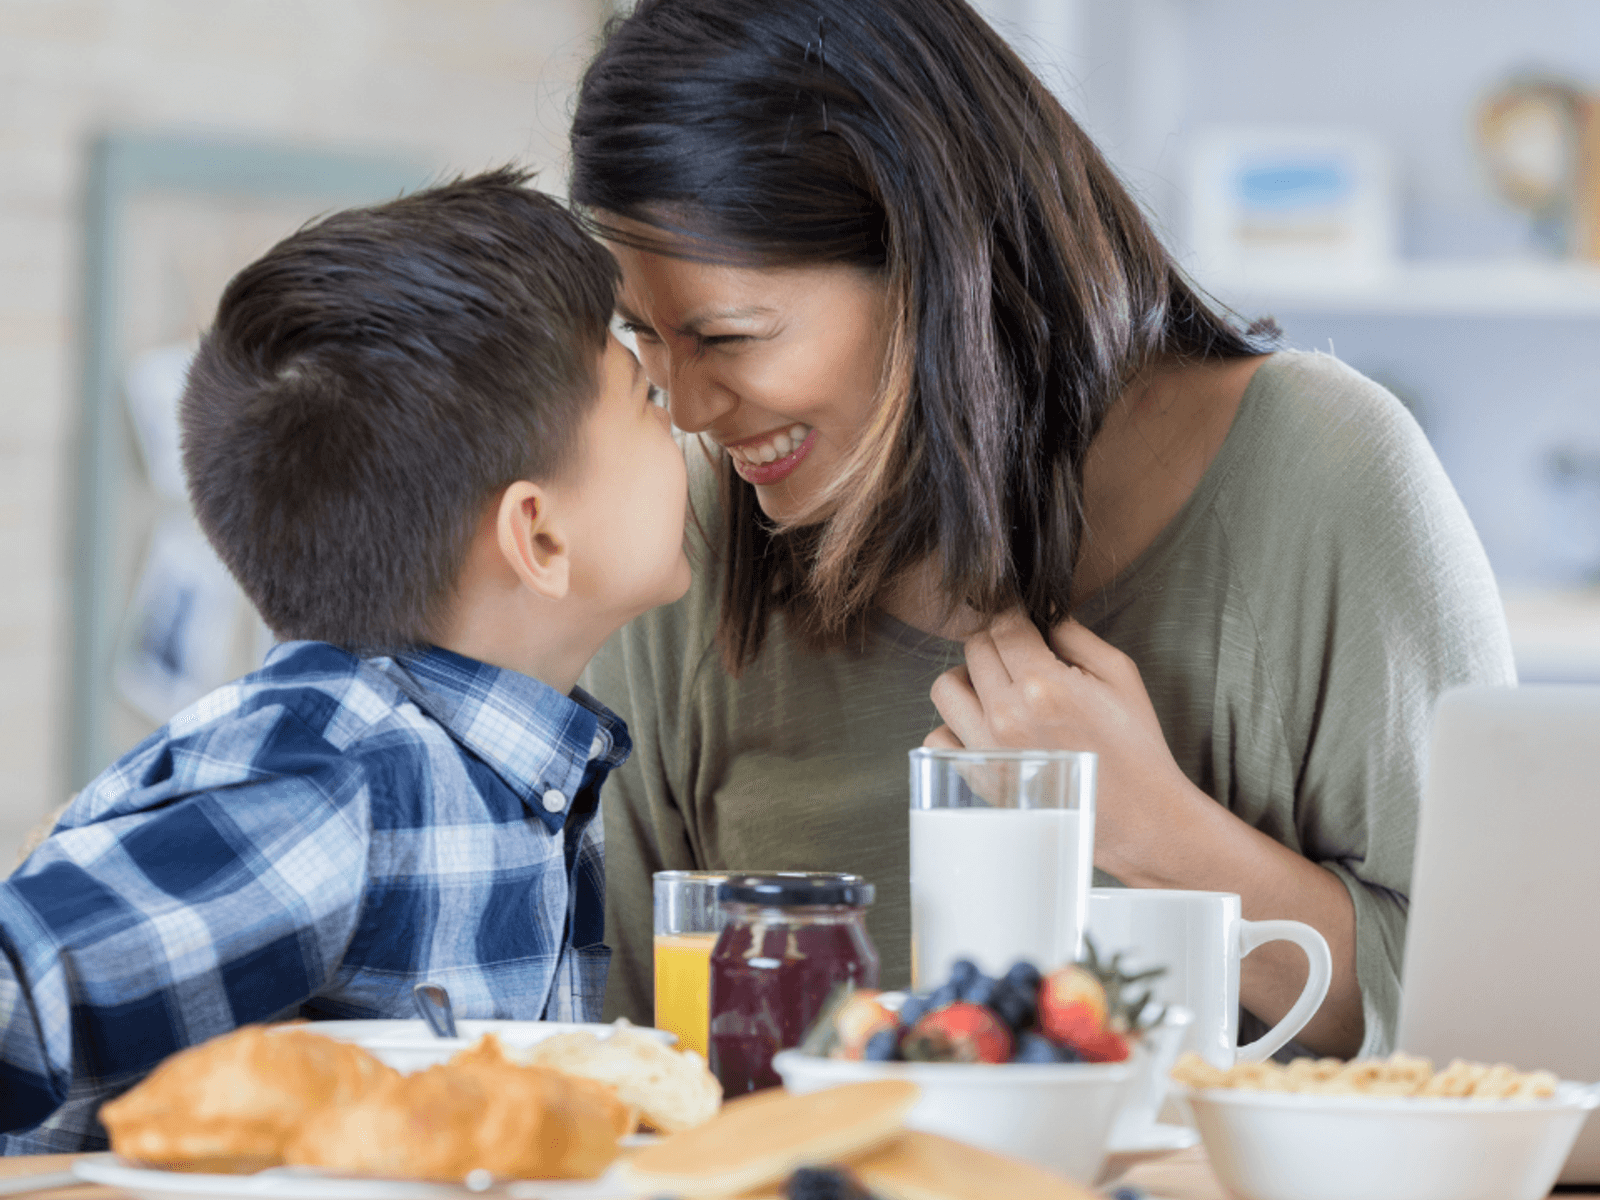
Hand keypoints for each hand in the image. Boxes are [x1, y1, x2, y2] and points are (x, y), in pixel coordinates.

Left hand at [925, 609, 1200, 875]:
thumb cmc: (1135, 746)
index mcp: (1043, 685)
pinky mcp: (978, 778)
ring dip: (969, 677)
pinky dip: (954, 725)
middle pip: (974, 648)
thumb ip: (1073, 634)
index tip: (1019, 615)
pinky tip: (986, 724)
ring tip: (998, 686)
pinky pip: (938, 737)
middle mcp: (1005, 716)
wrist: (1140, 817)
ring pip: (945, 687)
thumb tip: (1037, 613)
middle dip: (997, 641)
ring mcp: (986, 749)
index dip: (1012, 611)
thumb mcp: (1119, 674)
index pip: (1002, 624)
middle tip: (1020, 652)